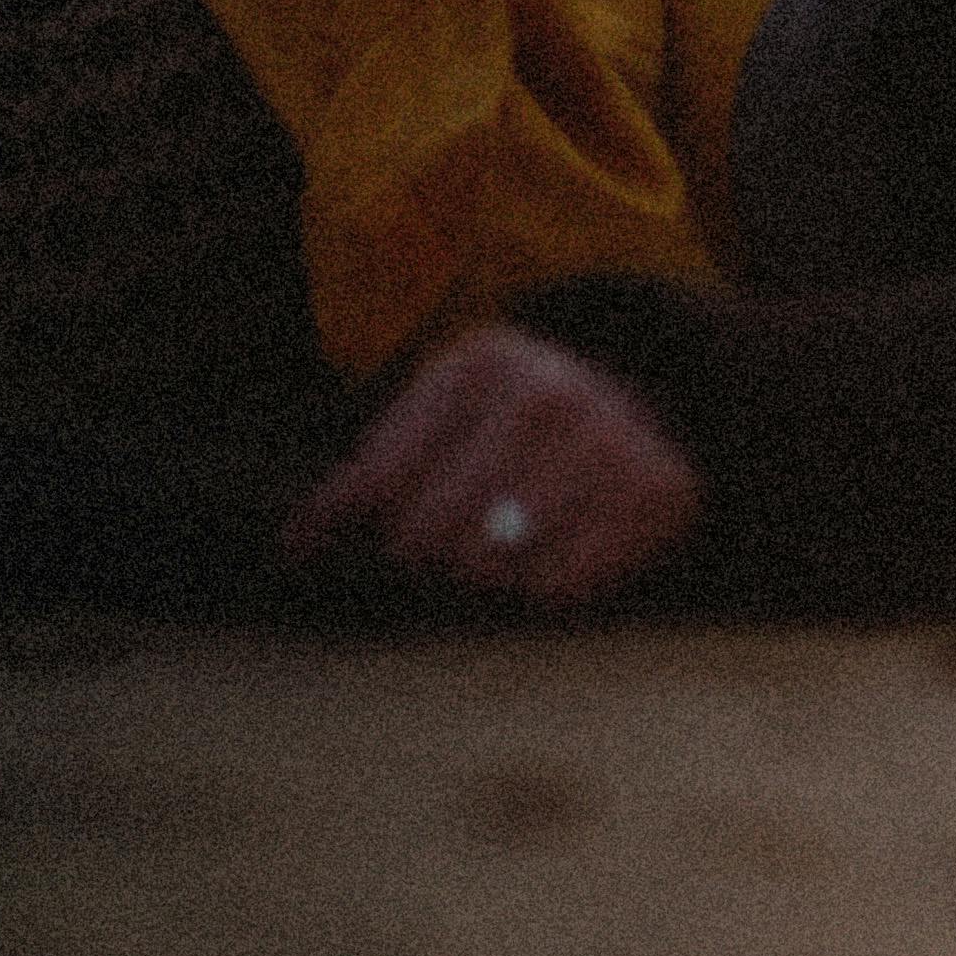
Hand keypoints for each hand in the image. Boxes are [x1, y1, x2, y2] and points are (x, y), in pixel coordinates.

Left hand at [281, 325, 703, 605]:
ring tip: (508, 548)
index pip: (376, 486)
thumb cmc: (512, 429)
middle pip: (428, 538)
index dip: (364, 529)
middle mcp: (549, 394)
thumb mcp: (437, 421)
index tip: (372, 540)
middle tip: (455, 546)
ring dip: (487, 579)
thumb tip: (293, 552)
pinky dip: (548, 591)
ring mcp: (611, 442)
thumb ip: (360, 483)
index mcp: (478, 363)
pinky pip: (563, 591)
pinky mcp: (662, 494)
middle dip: (428, 558)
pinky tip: (560, 553)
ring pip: (491, 571)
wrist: (653, 400)